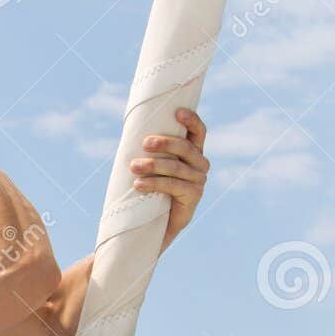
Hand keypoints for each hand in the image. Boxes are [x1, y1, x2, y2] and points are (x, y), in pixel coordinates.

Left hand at [129, 107, 208, 250]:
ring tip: (133, 166)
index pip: (199, 132)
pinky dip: (153, 183)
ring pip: (176, 168)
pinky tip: (138, 184)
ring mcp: (199, 181)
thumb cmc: (154, 189)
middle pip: (185, 148)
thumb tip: (133, 129)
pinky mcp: (193, 196)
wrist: (159, 224)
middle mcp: (201, 164)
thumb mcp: (156, 166)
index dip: (191, 120)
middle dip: (165, 143)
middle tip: (144, 143)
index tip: (177, 111)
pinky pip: (173, 186)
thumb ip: (154, 150)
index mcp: (195, 152)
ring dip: (152, 165)